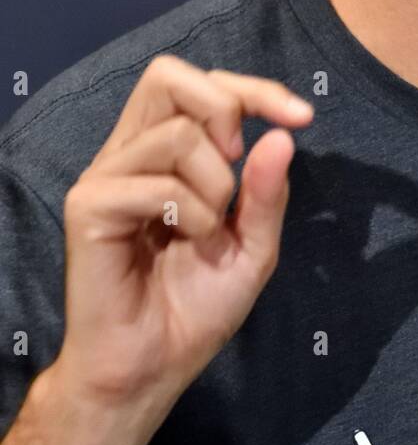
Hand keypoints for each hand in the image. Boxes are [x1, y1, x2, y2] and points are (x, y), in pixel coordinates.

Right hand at [58, 55, 312, 413]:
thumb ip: (267, 193)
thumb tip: (283, 134)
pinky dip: (192, 212)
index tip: (301, 119)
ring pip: (176, 133)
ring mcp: (105, 177)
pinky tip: (185, 244)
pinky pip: (156, 182)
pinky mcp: (89, 206)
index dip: (255, 89)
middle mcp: (130, 153)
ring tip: (205, 232)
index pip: (201, 85)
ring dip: (216, 184)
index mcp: (164, 154)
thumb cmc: (195, 310)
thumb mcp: (253, 248)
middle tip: (238, 167)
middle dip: (227, 108)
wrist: (153, 368)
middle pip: (168, 75)